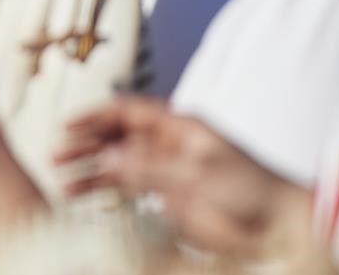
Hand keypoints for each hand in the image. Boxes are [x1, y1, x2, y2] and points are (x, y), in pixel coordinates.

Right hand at [55, 97, 308, 255]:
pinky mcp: (168, 200)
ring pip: (118, 166)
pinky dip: (106, 195)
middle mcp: (167, 146)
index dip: (96, 116)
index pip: (129, 112)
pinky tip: (85, 201)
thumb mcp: (198, 173)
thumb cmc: (251, 189)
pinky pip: (128, 193)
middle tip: (58, 154)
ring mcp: (165, 173)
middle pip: (116, 137)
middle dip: (86, 144)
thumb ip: (150, 168)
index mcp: (179, 127)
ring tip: (63, 183)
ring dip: (90, 171)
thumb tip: (107, 160)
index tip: (69, 126)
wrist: (280, 226)